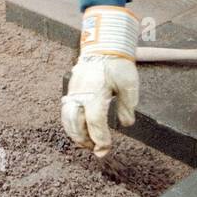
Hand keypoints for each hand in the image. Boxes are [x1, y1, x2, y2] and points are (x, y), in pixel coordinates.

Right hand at [60, 6, 139, 156]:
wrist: (103, 46)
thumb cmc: (117, 64)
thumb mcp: (129, 83)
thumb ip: (127, 105)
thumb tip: (125, 123)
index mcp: (95, 92)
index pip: (94, 121)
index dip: (99, 138)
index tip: (105, 148)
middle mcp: (80, 94)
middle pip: (75, 124)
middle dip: (84, 140)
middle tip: (97, 149)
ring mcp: (73, 92)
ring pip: (67, 119)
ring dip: (76, 134)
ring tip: (88, 143)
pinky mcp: (71, 91)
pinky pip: (67, 112)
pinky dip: (71, 124)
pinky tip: (81, 129)